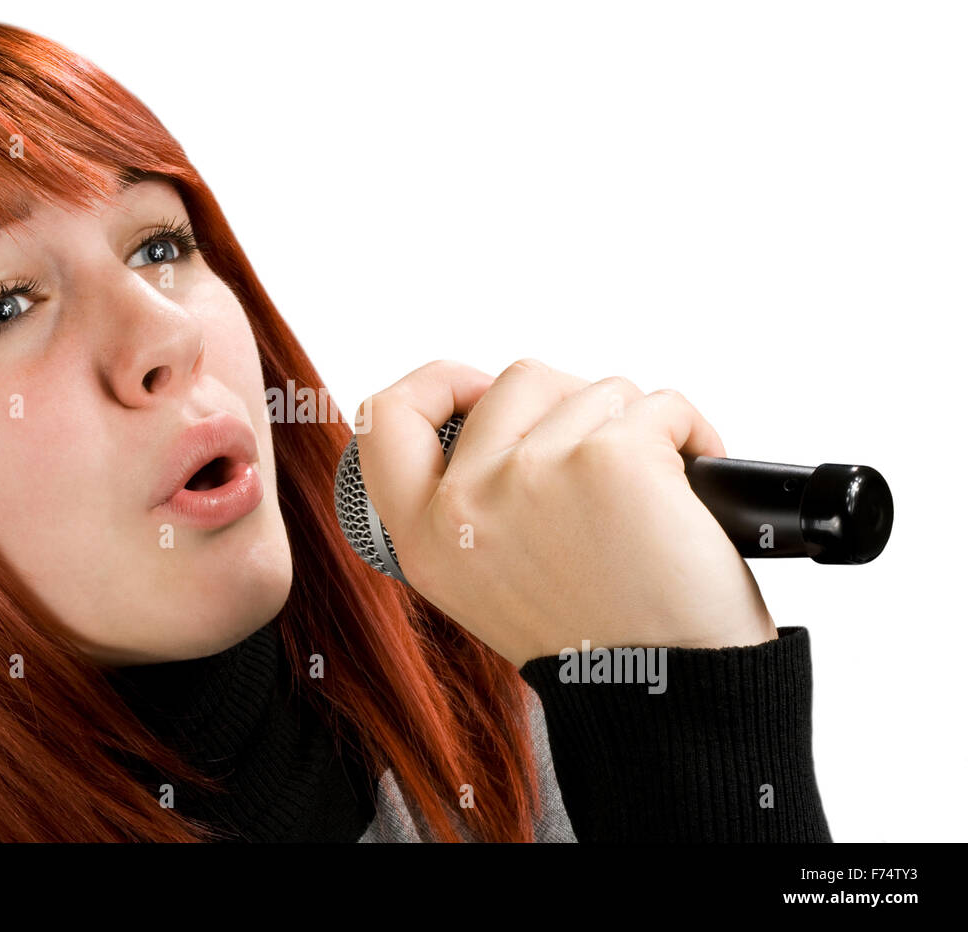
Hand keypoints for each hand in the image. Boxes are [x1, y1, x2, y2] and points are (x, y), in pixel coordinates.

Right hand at [354, 358, 777, 666]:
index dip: (434, 385)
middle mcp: (464, 504)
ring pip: (595, 389)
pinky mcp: (611, 457)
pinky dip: (691, 432)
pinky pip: (662, 404)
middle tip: (606, 467)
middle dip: (572, 406)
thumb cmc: (601, 641)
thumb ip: (471, 501)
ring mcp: (533, 473)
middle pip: (515, 383)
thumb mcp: (491, 580)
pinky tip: (693, 481)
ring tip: (653, 496)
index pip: (384, 420)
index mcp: (426, 539)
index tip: (476, 387)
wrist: (674, 694)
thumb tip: (501, 410)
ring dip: (637, 426)